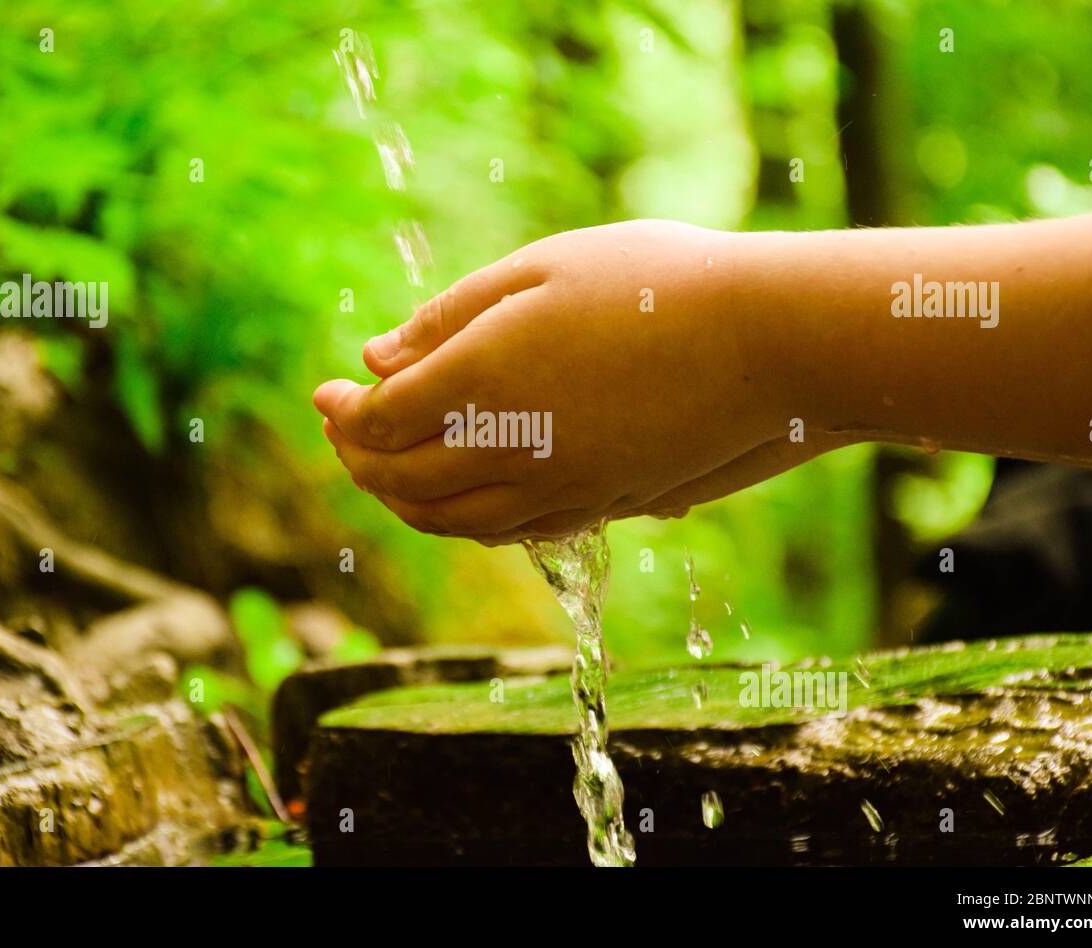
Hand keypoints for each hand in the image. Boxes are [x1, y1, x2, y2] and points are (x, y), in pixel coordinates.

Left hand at [313, 220, 838, 543]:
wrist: (767, 341)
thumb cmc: (655, 280)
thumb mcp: (540, 271)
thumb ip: (448, 318)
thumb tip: (373, 358)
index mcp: (483, 380)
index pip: (380, 422)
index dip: (341, 413)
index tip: (324, 393)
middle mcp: (510, 450)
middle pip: (402, 481)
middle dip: (359, 459)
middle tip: (342, 432)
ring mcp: (558, 489)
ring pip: (448, 521)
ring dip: (401, 501)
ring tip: (385, 471)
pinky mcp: (599, 506)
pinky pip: (507, 532)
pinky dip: (460, 521)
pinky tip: (459, 497)